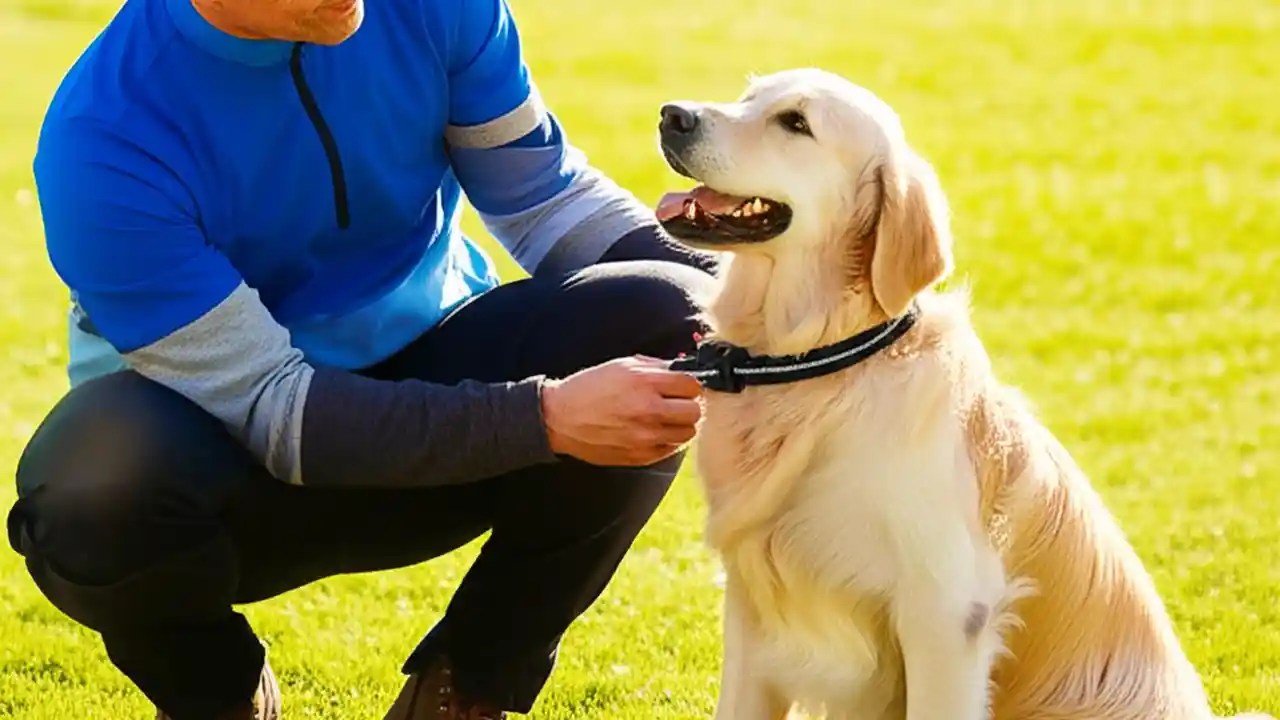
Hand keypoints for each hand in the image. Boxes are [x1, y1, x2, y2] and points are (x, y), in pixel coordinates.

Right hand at [540, 356, 702, 465]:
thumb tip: (680, 370)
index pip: (692, 385)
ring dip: (681, 424)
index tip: (683, 386)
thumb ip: (655, 367)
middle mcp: (649, 411)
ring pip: (688, 433)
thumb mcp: (621, 366)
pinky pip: (672, 450)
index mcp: (645, 383)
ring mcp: (646, 437)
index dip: (689, 384)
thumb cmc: (589, 389)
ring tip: (667, 418)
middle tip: (678, 402)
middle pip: (695, 411)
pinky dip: (668, 440)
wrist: (560, 419)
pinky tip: (654, 431)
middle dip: (689, 404)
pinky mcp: (640, 456)